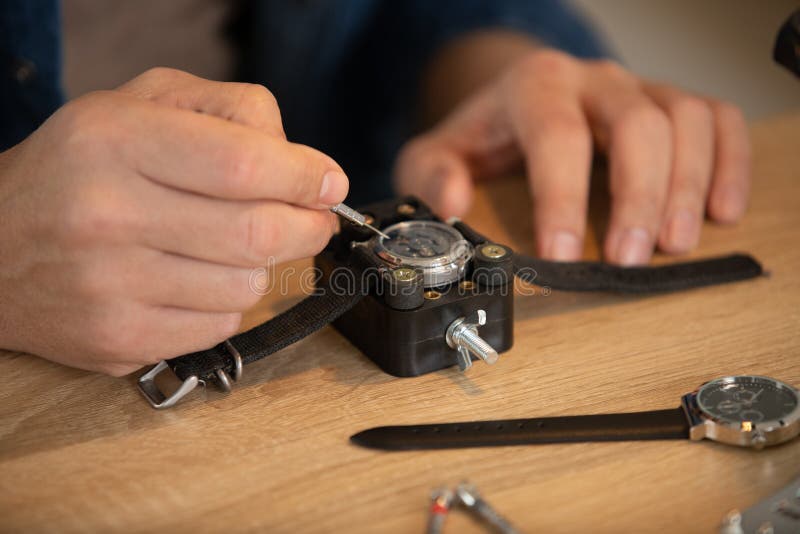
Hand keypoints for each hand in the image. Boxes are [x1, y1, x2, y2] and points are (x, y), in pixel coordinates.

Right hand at [0, 68, 347, 374]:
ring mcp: (109, 286)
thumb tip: (304, 164)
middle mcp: (107, 214)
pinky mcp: (116, 339)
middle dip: (307, 227)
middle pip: (257, 233)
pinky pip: (218, 327)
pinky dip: (226, 304)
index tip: (330, 183)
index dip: (305, 177)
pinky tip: (197, 281)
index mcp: (116, 141)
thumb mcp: (139, 106)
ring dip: (260, 267)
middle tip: (313, 219)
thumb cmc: (80, 170)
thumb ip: (226, 112)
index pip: (244, 164)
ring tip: (229, 247)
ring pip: (247, 287)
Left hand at [394, 48, 750, 264]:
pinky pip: (718, 119)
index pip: (556, 136)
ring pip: (686, 120)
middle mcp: (594, 79)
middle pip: (636, 125)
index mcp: (534, 86)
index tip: (563, 254)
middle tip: (629, 259)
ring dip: (687, 186)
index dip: (562, 198)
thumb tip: (453, 201)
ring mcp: (639, 87)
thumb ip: (432, 176)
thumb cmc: (481, 137)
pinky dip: (730, 162)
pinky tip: (722, 211)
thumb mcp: (437, 155)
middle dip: (637, 196)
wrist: (515, 100)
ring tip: (675, 244)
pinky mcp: (670, 103)